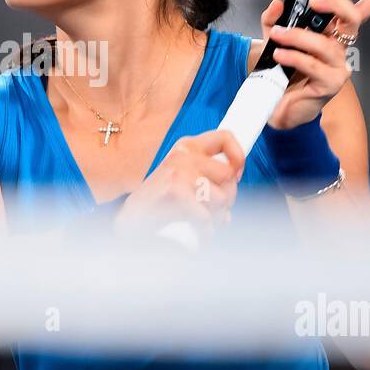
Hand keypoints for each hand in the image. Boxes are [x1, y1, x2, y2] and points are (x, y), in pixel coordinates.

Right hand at [115, 130, 244, 237]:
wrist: (131, 220)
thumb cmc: (159, 202)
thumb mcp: (183, 178)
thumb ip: (207, 177)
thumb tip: (232, 190)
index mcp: (187, 146)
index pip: (225, 137)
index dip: (238, 156)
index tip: (237, 174)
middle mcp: (184, 154)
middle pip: (229, 175)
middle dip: (227, 198)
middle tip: (214, 210)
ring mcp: (180, 171)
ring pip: (222, 198)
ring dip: (217, 216)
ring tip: (202, 222)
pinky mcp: (176, 191)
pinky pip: (207, 216)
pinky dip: (205, 231)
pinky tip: (198, 233)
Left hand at [258, 0, 369, 129]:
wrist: (278, 106)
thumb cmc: (282, 73)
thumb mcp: (274, 40)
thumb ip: (273, 20)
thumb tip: (278, 4)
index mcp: (331, 35)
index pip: (358, 14)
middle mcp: (339, 49)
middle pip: (351, 20)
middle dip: (335, 5)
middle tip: (314, 2)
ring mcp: (338, 66)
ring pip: (324, 44)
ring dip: (298, 36)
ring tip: (279, 36)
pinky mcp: (330, 83)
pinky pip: (312, 65)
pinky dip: (294, 57)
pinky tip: (281, 55)